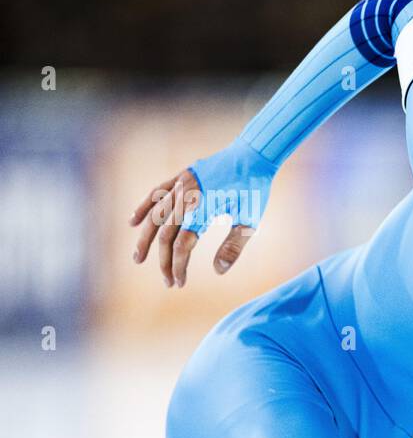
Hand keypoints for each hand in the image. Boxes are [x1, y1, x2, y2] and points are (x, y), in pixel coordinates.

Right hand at [127, 139, 275, 287]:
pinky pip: (156, 193)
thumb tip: (218, 271)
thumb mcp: (250, 220)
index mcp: (203, 207)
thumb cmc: (254, 189)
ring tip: (138, 258)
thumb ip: (234, 246)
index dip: (178, 265)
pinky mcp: (180, 176)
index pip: (182, 244)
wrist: (253, 154)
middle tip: (167, 282)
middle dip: (164, 260)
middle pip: (165, 234)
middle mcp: (186, 195)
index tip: (179, 283)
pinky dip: (143, 207)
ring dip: (145, 239)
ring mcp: (180, 184)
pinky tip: (133, 222)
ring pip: (155, 215)